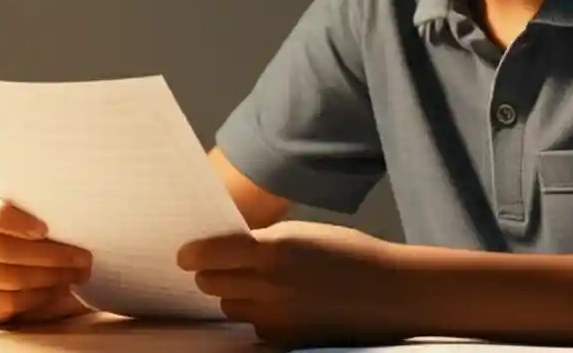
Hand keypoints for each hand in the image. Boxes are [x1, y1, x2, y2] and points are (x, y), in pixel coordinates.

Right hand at [0, 198, 93, 324]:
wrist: (50, 282)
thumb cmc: (51, 244)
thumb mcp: (53, 227)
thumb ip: (53, 220)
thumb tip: (75, 222)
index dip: (15, 221)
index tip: (44, 230)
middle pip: (3, 249)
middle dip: (48, 255)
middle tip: (82, 258)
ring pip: (10, 277)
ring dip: (50, 276)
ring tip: (77, 274)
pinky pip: (11, 302)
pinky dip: (40, 297)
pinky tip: (59, 291)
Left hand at [177, 220, 409, 346]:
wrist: (388, 292)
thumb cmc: (346, 253)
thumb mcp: (302, 234)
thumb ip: (261, 241)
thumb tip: (223, 246)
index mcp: (273, 250)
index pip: (210, 253)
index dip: (191, 253)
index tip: (183, 254)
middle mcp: (269, 286)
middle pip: (210, 282)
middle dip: (210, 272)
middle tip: (220, 263)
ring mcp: (275, 317)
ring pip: (227, 305)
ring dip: (233, 294)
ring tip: (258, 283)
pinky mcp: (283, 339)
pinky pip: (252, 325)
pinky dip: (257, 314)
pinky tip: (279, 303)